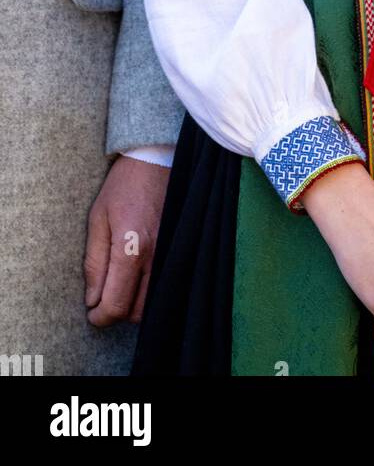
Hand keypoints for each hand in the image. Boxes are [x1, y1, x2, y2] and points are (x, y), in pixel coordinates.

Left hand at [83, 155, 170, 326]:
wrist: (156, 158)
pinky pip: (167, 283)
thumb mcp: (98, 219)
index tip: (92, 313)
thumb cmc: (124, 185)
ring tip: (121, 288)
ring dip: (135, 303)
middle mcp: (156, 256)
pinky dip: (152, 290)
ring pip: (154, 302)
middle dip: (116, 312)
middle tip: (103, 299)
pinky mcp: (181, 247)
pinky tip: (139, 279)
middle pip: (136, 311)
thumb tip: (92, 298)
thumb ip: (94, 262)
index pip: (116, 304)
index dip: (100, 316)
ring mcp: (172, 252)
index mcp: (130, 249)